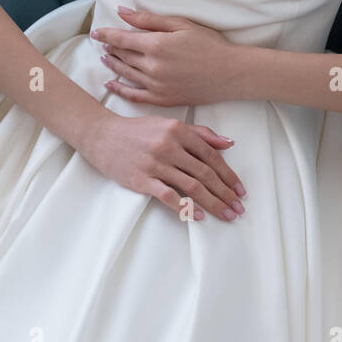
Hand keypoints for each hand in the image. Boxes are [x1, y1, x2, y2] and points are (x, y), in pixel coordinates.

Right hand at [82, 110, 246, 222]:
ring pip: (191, 186)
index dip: (228, 174)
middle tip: (238, 208)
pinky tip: (198, 216)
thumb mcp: (168, 124)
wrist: (102, 135)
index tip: (240, 190)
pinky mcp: (141, 179)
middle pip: (204, 173)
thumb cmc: (137, 131)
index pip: (211, 155)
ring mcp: (154, 164)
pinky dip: (185, 207)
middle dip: (225, 193)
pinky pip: (168, 196)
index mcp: (177, 130)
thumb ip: (200, 134)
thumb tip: (229, 144)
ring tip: (226, 215)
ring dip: (212, 203)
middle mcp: (168, 146)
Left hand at [90, 6, 236, 105]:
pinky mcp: (162, 99)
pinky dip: (120, 90)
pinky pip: (134, 96)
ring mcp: (156, 86)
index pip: (122, 39)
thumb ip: (148, 20)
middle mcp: (153, 67)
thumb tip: (122, 12)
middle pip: (123, 56)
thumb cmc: (210, 45)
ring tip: (106, 58)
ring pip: (126, 74)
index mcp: (157, 45)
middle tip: (103, 42)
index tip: (96, 32)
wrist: (230, 73)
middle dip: (111, 48)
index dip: (106, 34)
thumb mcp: (181, 24)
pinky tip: (111, 84)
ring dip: (113, 65)